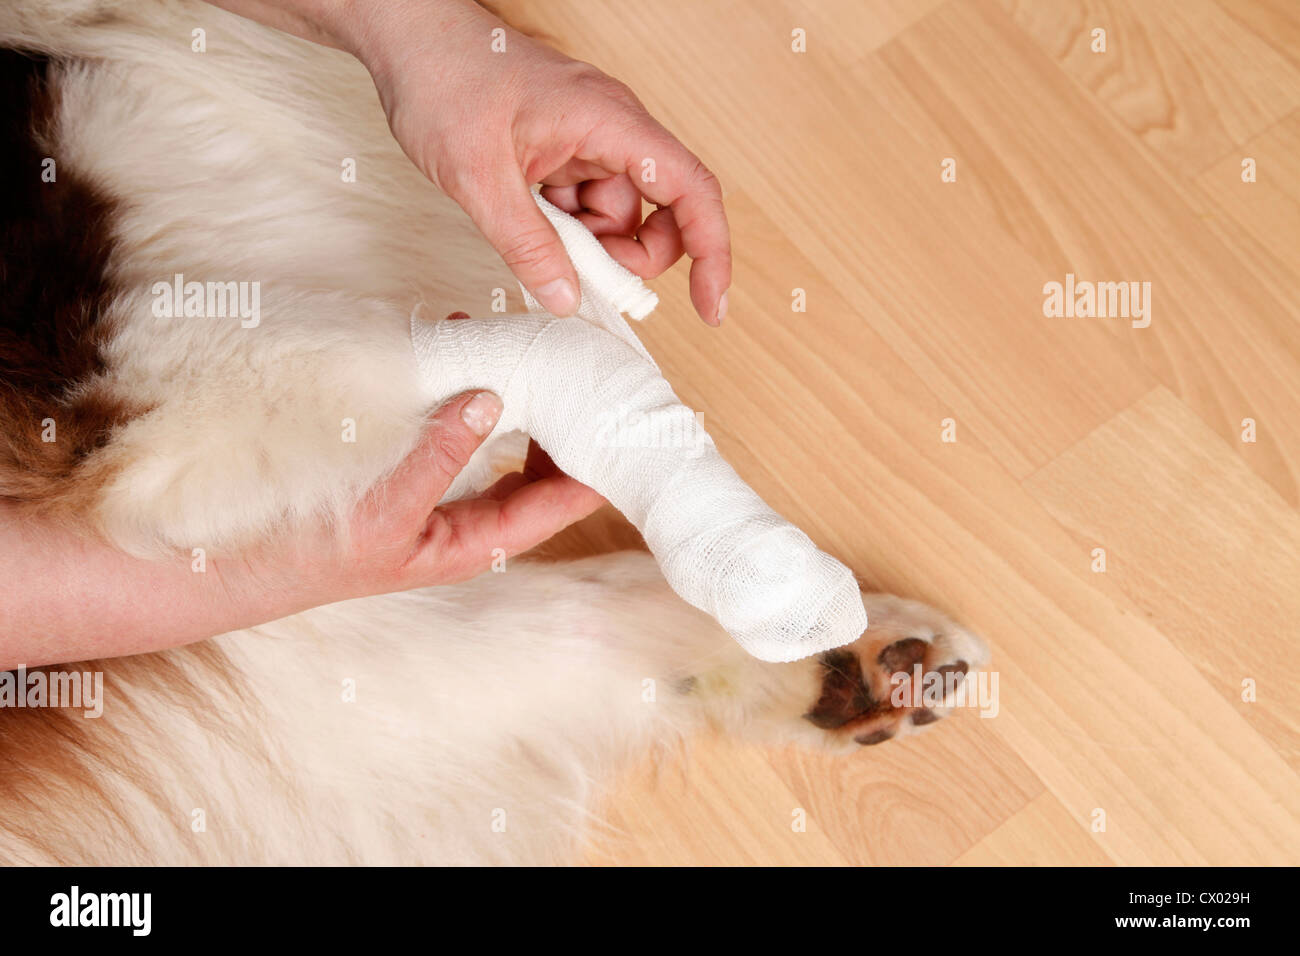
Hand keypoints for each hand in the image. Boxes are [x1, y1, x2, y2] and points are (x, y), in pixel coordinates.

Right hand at [233, 386, 603, 611]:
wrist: (235, 569)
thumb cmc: (313, 556)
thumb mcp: (385, 509)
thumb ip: (438, 456)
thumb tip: (489, 402)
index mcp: (474, 546)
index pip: (557, 505)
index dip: (594, 465)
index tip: (620, 418)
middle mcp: (468, 525)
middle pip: (542, 474)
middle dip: (566, 426)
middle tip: (586, 374)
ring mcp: (442, 500)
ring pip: (504, 449)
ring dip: (520, 403)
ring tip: (533, 354)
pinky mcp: (414, 477)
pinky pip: (460, 434)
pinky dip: (469, 397)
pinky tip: (470, 361)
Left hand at [351, 0, 731, 323]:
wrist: (408, 40)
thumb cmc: (444, 80)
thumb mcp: (479, 177)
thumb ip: (526, 245)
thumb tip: (566, 299)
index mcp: (609, 121)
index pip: (690, 189)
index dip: (710, 251)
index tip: (710, 306)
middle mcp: (611, 128)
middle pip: (660, 211)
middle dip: (629, 255)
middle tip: (579, 274)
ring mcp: (589, 139)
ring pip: (616, 215)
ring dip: (584, 242)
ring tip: (530, 231)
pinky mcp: (565, 150)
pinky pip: (584, 204)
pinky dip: (562, 226)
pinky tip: (522, 215)